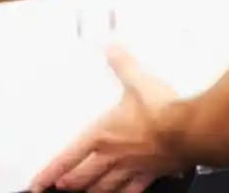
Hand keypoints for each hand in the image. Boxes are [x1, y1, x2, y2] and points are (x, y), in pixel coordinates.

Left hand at [30, 46, 188, 192]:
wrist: (189, 130)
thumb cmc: (162, 111)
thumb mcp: (137, 80)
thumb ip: (122, 64)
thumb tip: (113, 49)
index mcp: (103, 134)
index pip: (68, 156)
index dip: (51, 170)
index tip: (39, 181)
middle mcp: (114, 155)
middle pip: (84, 175)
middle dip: (69, 182)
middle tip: (58, 186)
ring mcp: (132, 167)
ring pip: (105, 186)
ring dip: (91, 190)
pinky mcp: (151, 173)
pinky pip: (132, 189)